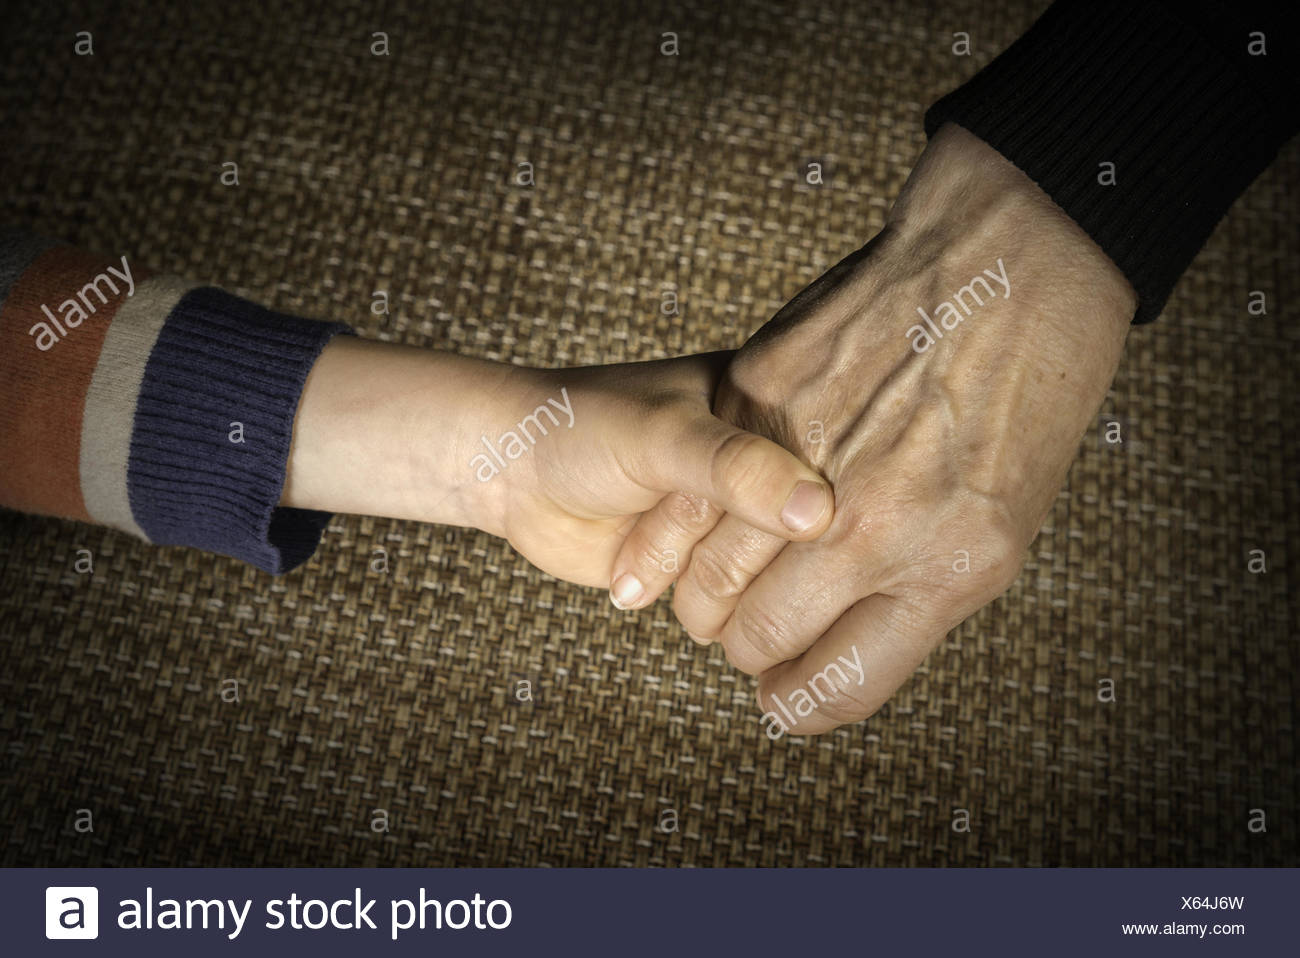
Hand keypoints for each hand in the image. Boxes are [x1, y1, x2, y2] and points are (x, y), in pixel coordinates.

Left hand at [282, 342, 833, 590]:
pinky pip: (731, 607)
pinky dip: (688, 604)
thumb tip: (816, 511)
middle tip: (658, 514)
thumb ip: (736, 469)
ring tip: (639, 543)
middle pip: (794, 539)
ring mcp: (738, 518)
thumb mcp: (662, 436)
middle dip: (720, 545)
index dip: (777, 503)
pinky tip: (638, 573)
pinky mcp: (709, 563)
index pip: (822, 472)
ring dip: (696, 578)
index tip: (719, 501)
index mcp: (770, 404)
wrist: (510, 472)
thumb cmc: (580, 427)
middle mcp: (765, 463)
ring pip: (764, 581)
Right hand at [623, 123, 1136, 734]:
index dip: (798, 703)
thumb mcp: (1003, 519)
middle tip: (748, 626)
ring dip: (702, 592)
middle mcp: (872, 525)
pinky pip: (693, 488)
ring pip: (709, 576)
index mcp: (949, 567)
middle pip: (760, 639)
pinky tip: (703, 510)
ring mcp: (808, 459)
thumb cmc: (1024, 392)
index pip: (839, 686)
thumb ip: (919, 588)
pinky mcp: (756, 394)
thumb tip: (842, 633)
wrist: (1008, 258)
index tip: (782, 694)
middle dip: (746, 648)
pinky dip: (686, 515)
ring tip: (719, 574)